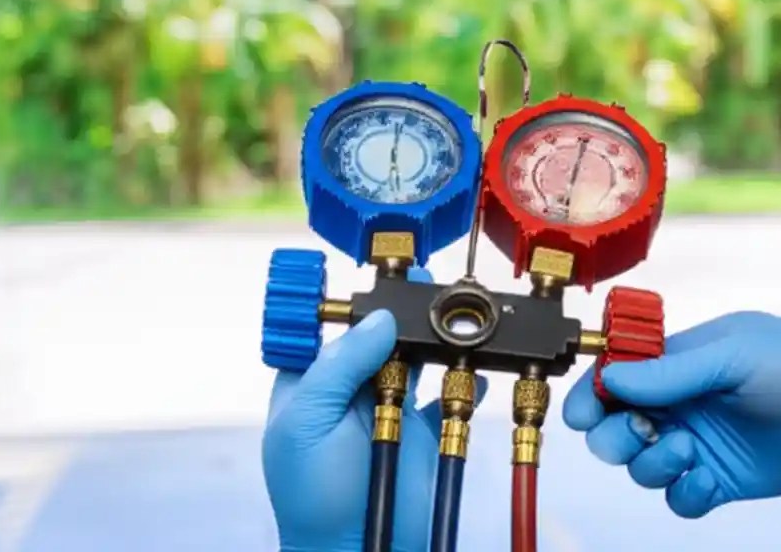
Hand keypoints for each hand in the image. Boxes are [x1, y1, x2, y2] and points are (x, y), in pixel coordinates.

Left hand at [262, 269, 487, 551]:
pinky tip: (474, 364)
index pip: (331, 327)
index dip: (354, 303)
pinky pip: (449, 392)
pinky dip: (465, 376)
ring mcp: (390, 408)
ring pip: (417, 356)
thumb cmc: (314, 501)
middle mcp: (350, 390)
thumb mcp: (307, 425)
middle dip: (402, 313)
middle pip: (379, 335)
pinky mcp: (423, 430)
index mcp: (310, 384)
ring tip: (455, 317)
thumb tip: (379, 321)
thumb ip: (339, 367)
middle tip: (427, 289)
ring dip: (435, 337)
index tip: (380, 280)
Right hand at [563, 306, 780, 518]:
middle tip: (647, 432)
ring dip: (654, 465)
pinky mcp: (724, 479)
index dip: (592, 396)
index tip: (588, 412)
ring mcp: (701, 443)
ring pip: (642, 468)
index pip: (612, 379)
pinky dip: (683, 494)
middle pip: (614, 430)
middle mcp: (681, 404)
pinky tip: (707, 479)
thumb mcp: (734, 355)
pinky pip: (680, 499)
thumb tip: (613, 377)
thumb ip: (672, 370)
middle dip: (615, 437)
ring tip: (691, 451)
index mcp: (675, 364)